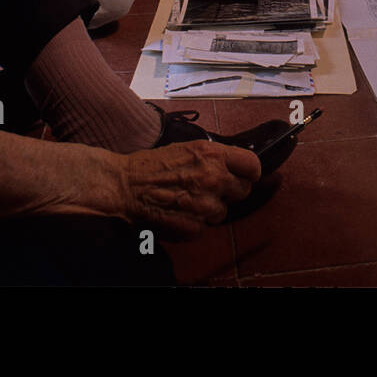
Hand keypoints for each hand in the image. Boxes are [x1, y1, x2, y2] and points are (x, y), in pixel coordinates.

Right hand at [119, 141, 259, 238]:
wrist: (124, 185)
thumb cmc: (151, 165)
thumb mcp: (187, 148)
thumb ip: (213, 157)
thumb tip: (233, 164)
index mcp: (213, 155)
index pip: (252, 165)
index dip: (250, 172)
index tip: (246, 175)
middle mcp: (213, 178)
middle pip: (243, 190)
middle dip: (231, 191)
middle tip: (212, 189)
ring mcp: (205, 204)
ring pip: (223, 212)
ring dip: (210, 209)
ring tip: (188, 200)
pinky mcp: (194, 225)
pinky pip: (204, 227)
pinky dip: (194, 223)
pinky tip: (179, 212)